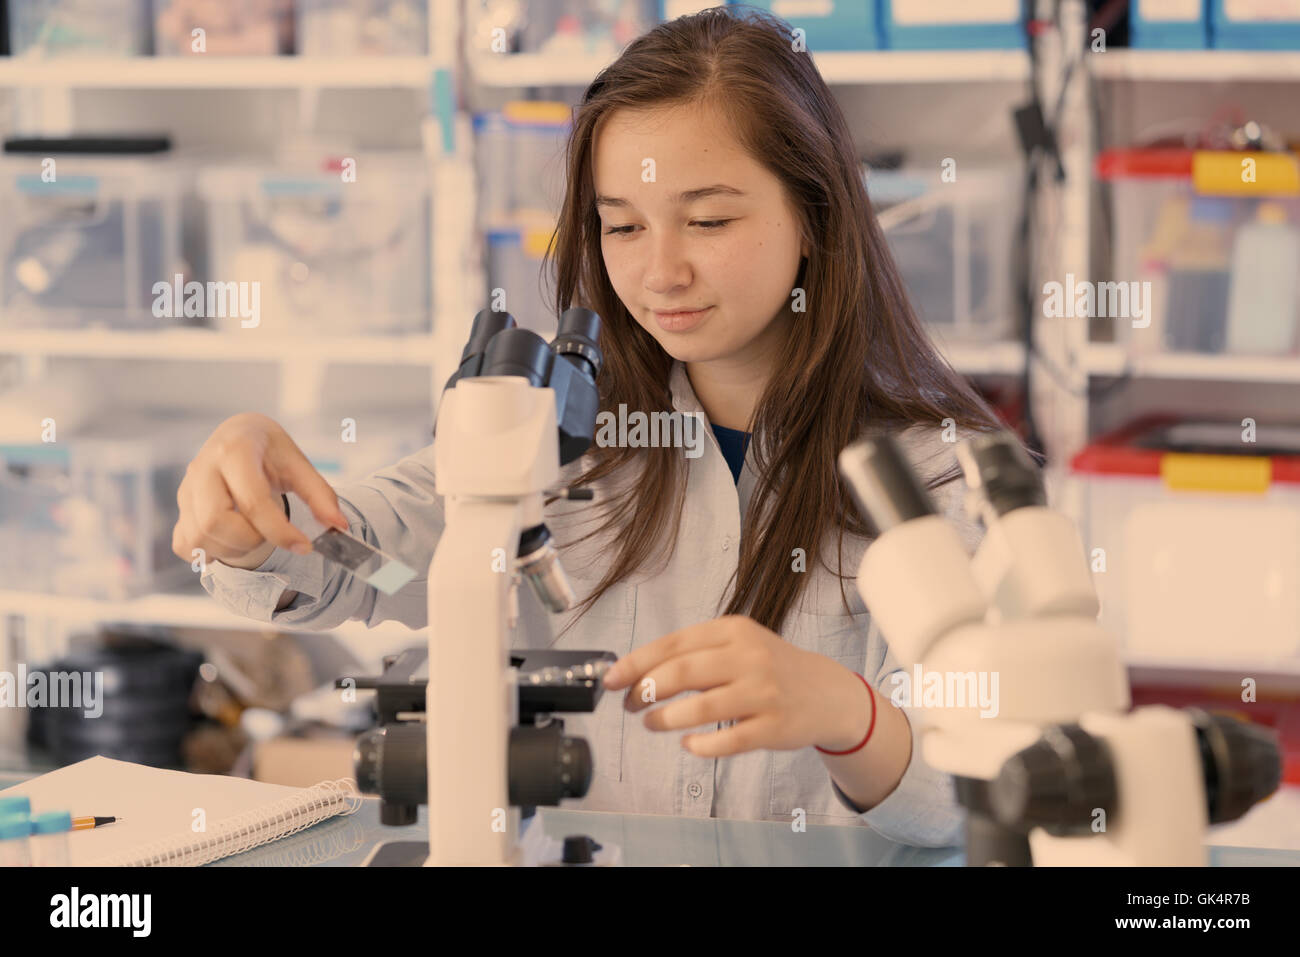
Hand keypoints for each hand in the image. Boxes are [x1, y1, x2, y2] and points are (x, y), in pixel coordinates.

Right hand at [172, 412, 347, 566]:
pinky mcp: (180, 508)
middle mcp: (202, 467)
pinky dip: (211, 552)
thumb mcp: (298, 464)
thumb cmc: (269, 451)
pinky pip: (185, 544)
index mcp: (235, 449)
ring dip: (234, 549)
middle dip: (251, 540)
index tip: (305, 546)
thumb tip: (340, 527)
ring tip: (256, 535)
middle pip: (216, 520)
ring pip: (200, 536)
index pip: (252, 500)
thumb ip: (320, 495)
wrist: (237, 436)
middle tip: (272, 534)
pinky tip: (233, 540)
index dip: (280, 531)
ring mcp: (186, 489)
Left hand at [601, 615, 870, 756]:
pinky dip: (700, 745)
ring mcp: (763, 693)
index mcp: (733, 630)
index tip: (610, 679)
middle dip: (644, 691)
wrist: (826, 693)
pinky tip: (688, 743)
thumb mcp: (737, 645)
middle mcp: (749, 657)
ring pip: (701, 709)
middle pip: (682, 672)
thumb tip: (637, 671)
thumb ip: (695, 653)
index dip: (636, 663)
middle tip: (627, 705)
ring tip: (650, 723)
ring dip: (665, 720)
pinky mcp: (773, 727)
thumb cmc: (769, 668)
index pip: (673, 644)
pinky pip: (727, 741)